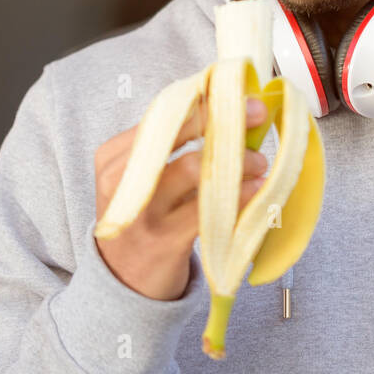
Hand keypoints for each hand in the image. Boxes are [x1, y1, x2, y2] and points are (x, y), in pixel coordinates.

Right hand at [94, 95, 268, 299]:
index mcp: (115, 155)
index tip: (237, 91)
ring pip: (194, 170)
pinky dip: (240, 196)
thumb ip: (174, 147)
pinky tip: (257, 189)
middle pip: (176, 137)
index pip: (162, 115)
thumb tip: (232, 111)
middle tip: (256, 113)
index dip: (203, 99)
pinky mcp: (165, 241)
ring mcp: (143, 212)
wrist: (123, 281)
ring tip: (259, 161)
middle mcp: (124, 180)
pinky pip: (209, 210)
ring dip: (236, 161)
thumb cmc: (144, 216)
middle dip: (222, 120)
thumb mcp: (143, 178)